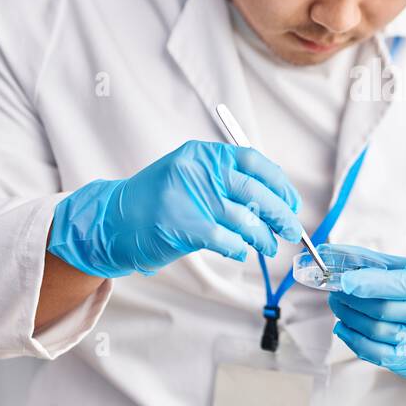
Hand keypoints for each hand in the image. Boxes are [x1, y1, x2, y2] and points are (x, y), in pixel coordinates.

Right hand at [48, 141, 302, 278]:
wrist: (113, 221)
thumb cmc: (158, 201)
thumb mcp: (189, 176)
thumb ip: (224, 180)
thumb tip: (272, 198)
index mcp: (202, 155)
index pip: (253, 162)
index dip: (279, 183)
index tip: (291, 201)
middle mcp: (198, 172)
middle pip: (255, 192)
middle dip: (280, 214)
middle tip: (292, 229)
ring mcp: (191, 199)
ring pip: (245, 219)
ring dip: (263, 237)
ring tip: (269, 245)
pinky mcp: (185, 227)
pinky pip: (226, 239)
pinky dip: (239, 247)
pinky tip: (241, 251)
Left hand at [324, 244, 405, 380]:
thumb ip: (380, 264)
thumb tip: (338, 254)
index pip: (401, 285)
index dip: (370, 283)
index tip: (345, 280)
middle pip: (383, 309)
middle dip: (351, 298)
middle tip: (335, 289)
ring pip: (375, 331)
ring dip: (349, 317)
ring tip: (338, 304)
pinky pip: (375, 353)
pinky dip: (353, 340)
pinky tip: (344, 328)